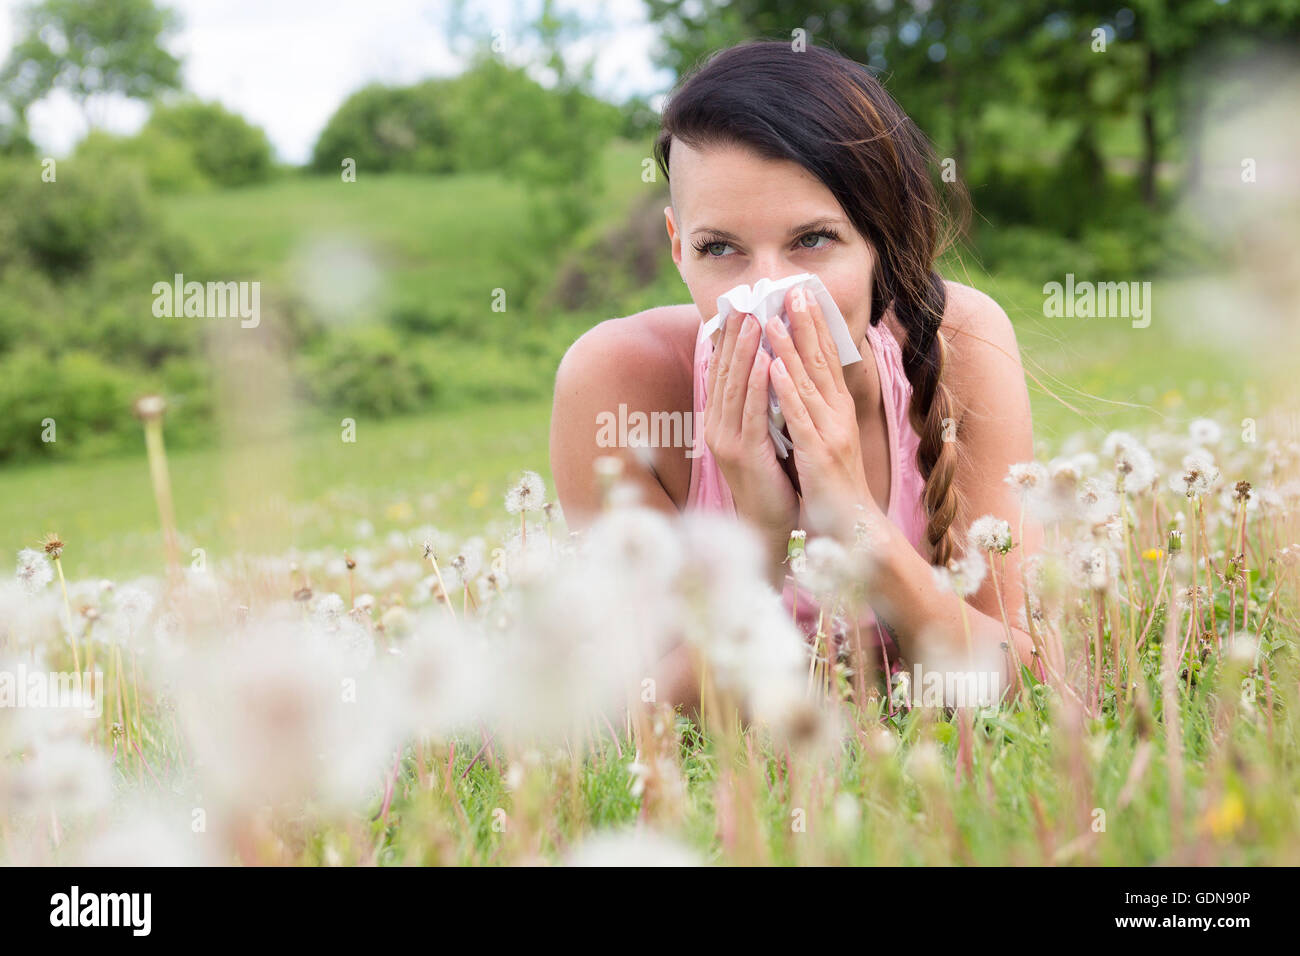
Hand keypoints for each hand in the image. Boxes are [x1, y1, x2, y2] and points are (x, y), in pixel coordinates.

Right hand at [702, 309, 799, 570]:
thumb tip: (762, 369)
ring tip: (756, 318)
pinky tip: (766, 359)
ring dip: (745, 350)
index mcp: (719, 421)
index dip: (728, 338)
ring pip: (735, 387)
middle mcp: (716, 427)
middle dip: (735, 335)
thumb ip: (756, 405)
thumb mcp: (760, 436)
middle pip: (724, 372)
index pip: (722, 371)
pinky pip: (751, 411)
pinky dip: (758, 383)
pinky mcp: (745, 453)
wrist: (769, 525)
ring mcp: (727, 440)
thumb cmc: (772, 479)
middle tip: (746, 300)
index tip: (739, 306)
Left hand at [764, 285, 874, 535]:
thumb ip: (814, 411)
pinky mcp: (819, 452)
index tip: (803, 295)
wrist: (852, 526)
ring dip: (792, 348)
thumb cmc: (833, 486)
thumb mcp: (824, 439)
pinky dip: (787, 389)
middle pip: (823, 361)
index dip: (816, 326)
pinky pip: (800, 415)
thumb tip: (797, 381)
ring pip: (809, 381)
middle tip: (795, 289)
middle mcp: (838, 414)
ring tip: (776, 318)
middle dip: (808, 323)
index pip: (827, 359)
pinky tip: (774, 367)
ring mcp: (830, 432)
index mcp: (838, 410)